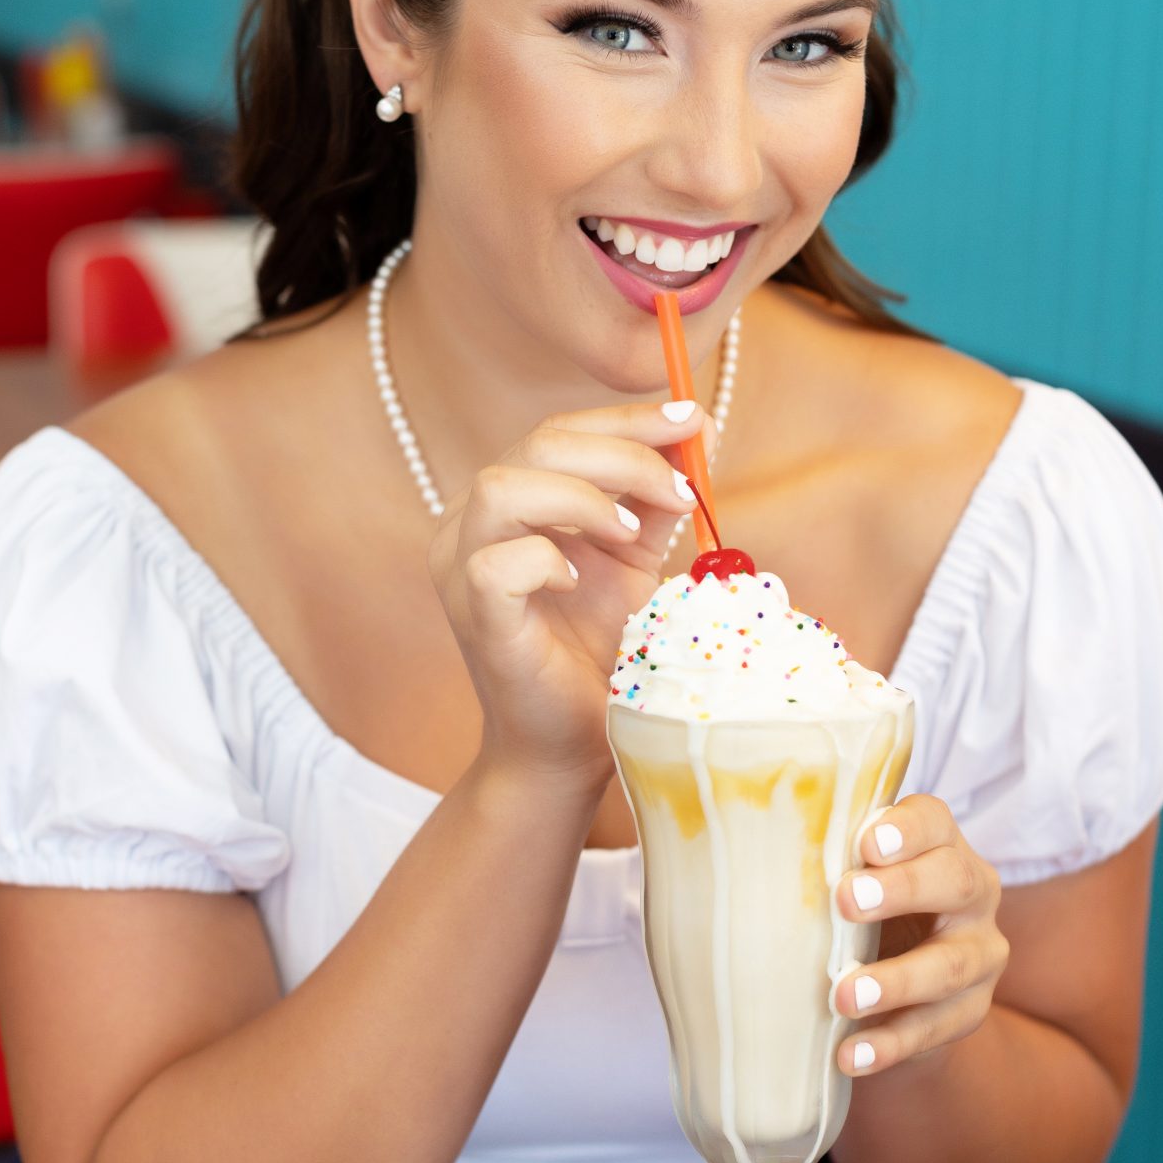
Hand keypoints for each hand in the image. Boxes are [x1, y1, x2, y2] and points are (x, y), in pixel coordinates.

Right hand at [428, 399, 707, 801]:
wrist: (572, 744)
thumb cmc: (599, 654)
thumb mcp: (637, 562)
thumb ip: (657, 498)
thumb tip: (703, 428)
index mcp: (508, 502)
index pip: (559, 431)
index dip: (627, 419)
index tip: (693, 418)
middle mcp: (470, 523)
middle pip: (538, 444)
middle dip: (623, 455)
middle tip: (680, 492)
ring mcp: (460, 568)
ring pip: (503, 487)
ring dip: (584, 499)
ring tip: (632, 538)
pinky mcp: (472, 616)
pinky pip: (495, 563)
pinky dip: (548, 561)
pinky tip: (580, 584)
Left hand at [833, 794, 1008, 1077]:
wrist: (896, 989)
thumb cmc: (855, 912)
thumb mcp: (843, 879)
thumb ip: (819, 860)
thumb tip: (732, 847)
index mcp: (939, 844)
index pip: (933, 821)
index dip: (906, 829)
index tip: (865, 843)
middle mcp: (972, 891)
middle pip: (955, 881)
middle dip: (902, 890)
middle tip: (847, 901)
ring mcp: (979, 952)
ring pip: (950, 965)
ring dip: (895, 982)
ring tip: (844, 997)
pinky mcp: (971, 1010)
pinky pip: (936, 1029)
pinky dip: (890, 1044)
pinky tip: (850, 1055)